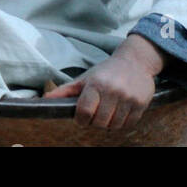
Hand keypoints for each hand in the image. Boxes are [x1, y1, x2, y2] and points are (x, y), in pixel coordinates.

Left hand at [44, 33, 161, 130]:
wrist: (136, 61)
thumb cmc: (107, 71)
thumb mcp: (86, 77)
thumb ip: (66, 90)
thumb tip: (45, 99)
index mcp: (96, 83)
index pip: (85, 112)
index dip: (81, 119)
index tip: (82, 117)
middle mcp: (113, 90)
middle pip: (99, 122)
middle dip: (95, 121)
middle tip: (97, 113)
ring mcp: (128, 98)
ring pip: (114, 126)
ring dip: (109, 123)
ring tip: (109, 111)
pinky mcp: (141, 103)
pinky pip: (128, 124)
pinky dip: (122, 123)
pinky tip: (120, 111)